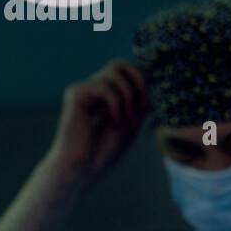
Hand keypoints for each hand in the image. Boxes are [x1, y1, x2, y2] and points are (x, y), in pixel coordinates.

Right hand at [45, 60, 148, 191]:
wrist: (83, 166)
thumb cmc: (104, 150)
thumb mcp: (132, 121)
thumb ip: (140, 99)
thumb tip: (155, 78)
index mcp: (102, 96)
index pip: (126, 72)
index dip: (143, 82)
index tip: (148, 106)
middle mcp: (90, 89)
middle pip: (118, 63)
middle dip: (138, 79)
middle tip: (143, 103)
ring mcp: (81, 90)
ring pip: (114, 71)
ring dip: (129, 94)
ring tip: (126, 117)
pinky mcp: (75, 95)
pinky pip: (105, 86)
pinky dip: (116, 102)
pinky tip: (113, 118)